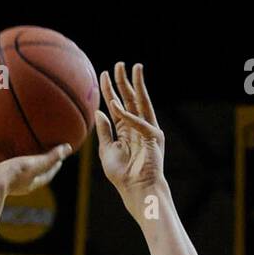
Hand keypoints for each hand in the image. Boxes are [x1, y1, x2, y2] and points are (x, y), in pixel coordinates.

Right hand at [0, 142, 70, 202]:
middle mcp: (12, 180)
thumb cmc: (12, 177)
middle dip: (29, 159)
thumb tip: (68, 148)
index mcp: (27, 182)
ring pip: (0, 163)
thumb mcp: (34, 165)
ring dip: (2, 153)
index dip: (54, 166)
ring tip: (5, 139)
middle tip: (35, 146)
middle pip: (23, 169)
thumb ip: (50, 157)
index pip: (45, 175)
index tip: (60, 158)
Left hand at [96, 62, 165, 212]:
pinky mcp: (154, 137)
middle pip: (130, 99)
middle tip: (118, 64)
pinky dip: (128, 115)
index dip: (110, 90)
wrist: (137, 189)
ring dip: (136, 85)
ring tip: (132, 68)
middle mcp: (137, 126)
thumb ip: (104, 131)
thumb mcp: (107, 151)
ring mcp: (147, 130)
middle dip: (124, 81)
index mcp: (126, 130)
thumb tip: (99, 111)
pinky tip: (115, 105)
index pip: (117, 105)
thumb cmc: (123, 175)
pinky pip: (139, 122)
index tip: (103, 75)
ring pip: (141, 102)